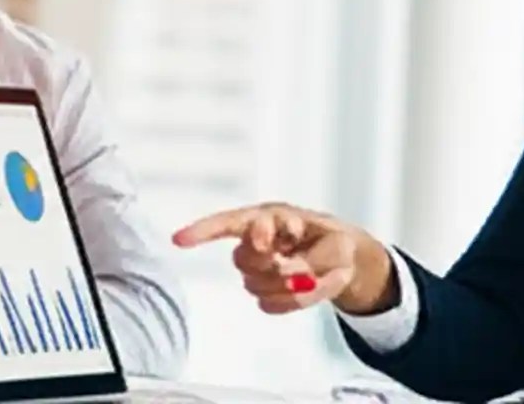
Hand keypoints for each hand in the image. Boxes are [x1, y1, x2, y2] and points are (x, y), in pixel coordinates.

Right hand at [172, 202, 399, 315]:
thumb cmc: (336, 243)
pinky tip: (307, 288)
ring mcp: (259, 269)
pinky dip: (293, 301)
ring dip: (285, 285)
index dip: (203, 231)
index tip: (180, 241)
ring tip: (314, 275)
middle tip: (298, 262)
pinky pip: (270, 305)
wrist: (344, 261)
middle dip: (268, 264)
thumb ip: (313, 258)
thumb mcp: (337, 245)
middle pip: (242, 259)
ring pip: (255, 285)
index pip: (228, 223)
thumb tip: (290, 274)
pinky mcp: (265, 292)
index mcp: (271, 218)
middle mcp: (258, 241)